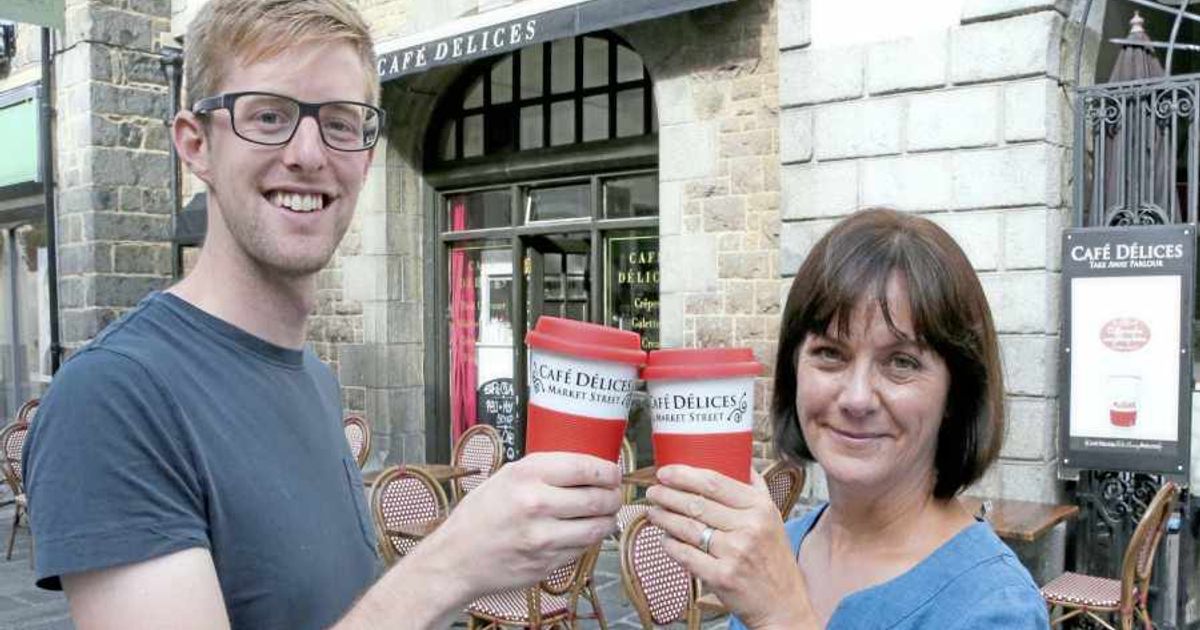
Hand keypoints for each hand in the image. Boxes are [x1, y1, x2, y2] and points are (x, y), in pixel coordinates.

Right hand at [415, 452, 621, 595]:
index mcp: (526, 475)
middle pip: (597, 498)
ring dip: (608, 519)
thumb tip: (586, 466)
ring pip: (596, 527)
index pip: (585, 468)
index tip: (613, 472)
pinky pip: (582, 548)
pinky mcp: (547, 562)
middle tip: (614, 493)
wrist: (457, 558)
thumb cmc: (481, 515)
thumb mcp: (507, 477)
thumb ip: (544, 470)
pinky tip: (584, 531)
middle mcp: (536, 504)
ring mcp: (543, 537)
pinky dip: (590, 539)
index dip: (608, 470)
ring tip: (606, 513)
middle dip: (614, 495)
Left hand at [645, 465, 816, 628]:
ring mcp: (735, 553)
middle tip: (653, 491)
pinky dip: (670, 545)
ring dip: (664, 517)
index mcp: (760, 508)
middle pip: (696, 504)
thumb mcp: (773, 517)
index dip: (684, 475)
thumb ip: (756, 488)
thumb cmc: (774, 558)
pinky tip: (664, 539)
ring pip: (687, 528)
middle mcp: (749, 528)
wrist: (783, 604)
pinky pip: (686, 555)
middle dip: (667, 495)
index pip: (715, 483)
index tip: (666, 472)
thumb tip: (739, 460)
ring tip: (653, 512)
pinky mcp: (721, 576)